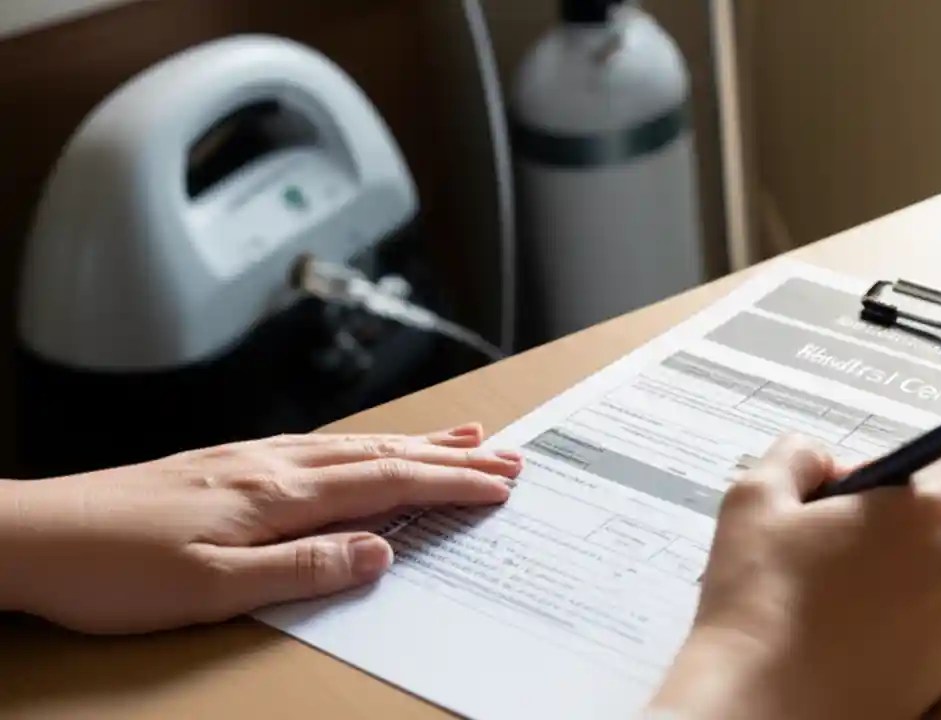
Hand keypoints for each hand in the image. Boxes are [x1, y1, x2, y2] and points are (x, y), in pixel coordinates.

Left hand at [0, 423, 521, 634]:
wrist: (32, 535)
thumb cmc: (114, 569)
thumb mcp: (214, 587)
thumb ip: (304, 567)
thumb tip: (380, 552)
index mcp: (278, 493)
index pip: (386, 483)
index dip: (449, 483)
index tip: (499, 484)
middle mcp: (272, 464)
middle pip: (382, 454)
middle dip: (450, 455)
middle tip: (506, 453)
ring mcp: (249, 458)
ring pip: (354, 444)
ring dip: (415, 442)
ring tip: (460, 435)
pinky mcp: (227, 463)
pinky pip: (320, 447)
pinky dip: (364, 444)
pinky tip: (367, 447)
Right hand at [648, 434, 940, 719]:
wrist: (766, 703)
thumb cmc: (760, 594)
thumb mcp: (756, 496)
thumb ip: (797, 455)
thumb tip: (822, 461)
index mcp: (928, 513)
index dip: (888, 471)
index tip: (845, 495)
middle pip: (931, 522)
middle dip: (882, 525)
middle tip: (819, 549)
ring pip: (929, 575)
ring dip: (890, 575)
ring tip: (826, 598)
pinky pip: (927, 626)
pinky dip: (894, 622)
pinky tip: (842, 634)